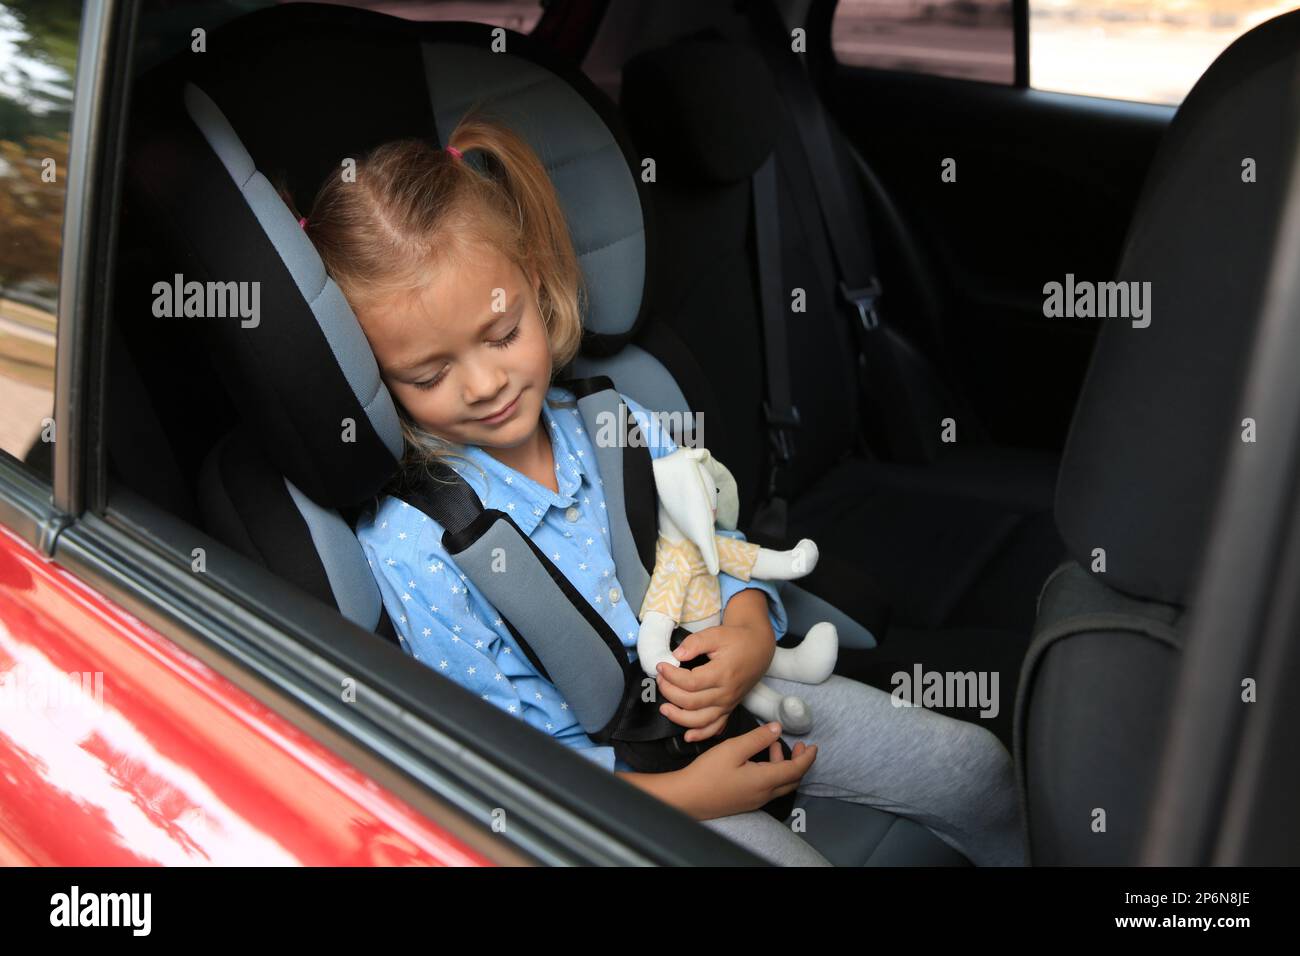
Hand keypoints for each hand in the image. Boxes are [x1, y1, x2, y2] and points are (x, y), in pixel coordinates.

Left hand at [657, 622, 774, 741]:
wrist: (758, 648)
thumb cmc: (737, 640)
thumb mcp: (716, 634)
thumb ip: (695, 643)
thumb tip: (676, 655)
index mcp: (723, 673)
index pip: (690, 682)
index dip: (671, 676)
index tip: (661, 666)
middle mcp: (726, 693)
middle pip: (691, 702)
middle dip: (669, 692)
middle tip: (660, 680)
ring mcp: (728, 704)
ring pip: (700, 720)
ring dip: (679, 717)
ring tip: (664, 708)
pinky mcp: (729, 709)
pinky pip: (715, 728)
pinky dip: (701, 734)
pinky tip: (688, 735)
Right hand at [680, 722, 816, 819]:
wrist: (686, 798)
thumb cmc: (708, 773)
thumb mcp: (733, 749)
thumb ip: (757, 738)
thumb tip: (777, 729)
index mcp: (764, 781)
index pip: (796, 770)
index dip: (807, 758)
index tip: (813, 746)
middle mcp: (764, 794)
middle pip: (792, 780)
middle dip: (800, 763)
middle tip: (800, 746)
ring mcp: (755, 800)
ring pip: (780, 784)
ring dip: (784, 766)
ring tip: (774, 746)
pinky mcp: (745, 802)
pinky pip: (768, 788)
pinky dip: (772, 773)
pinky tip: (758, 761)